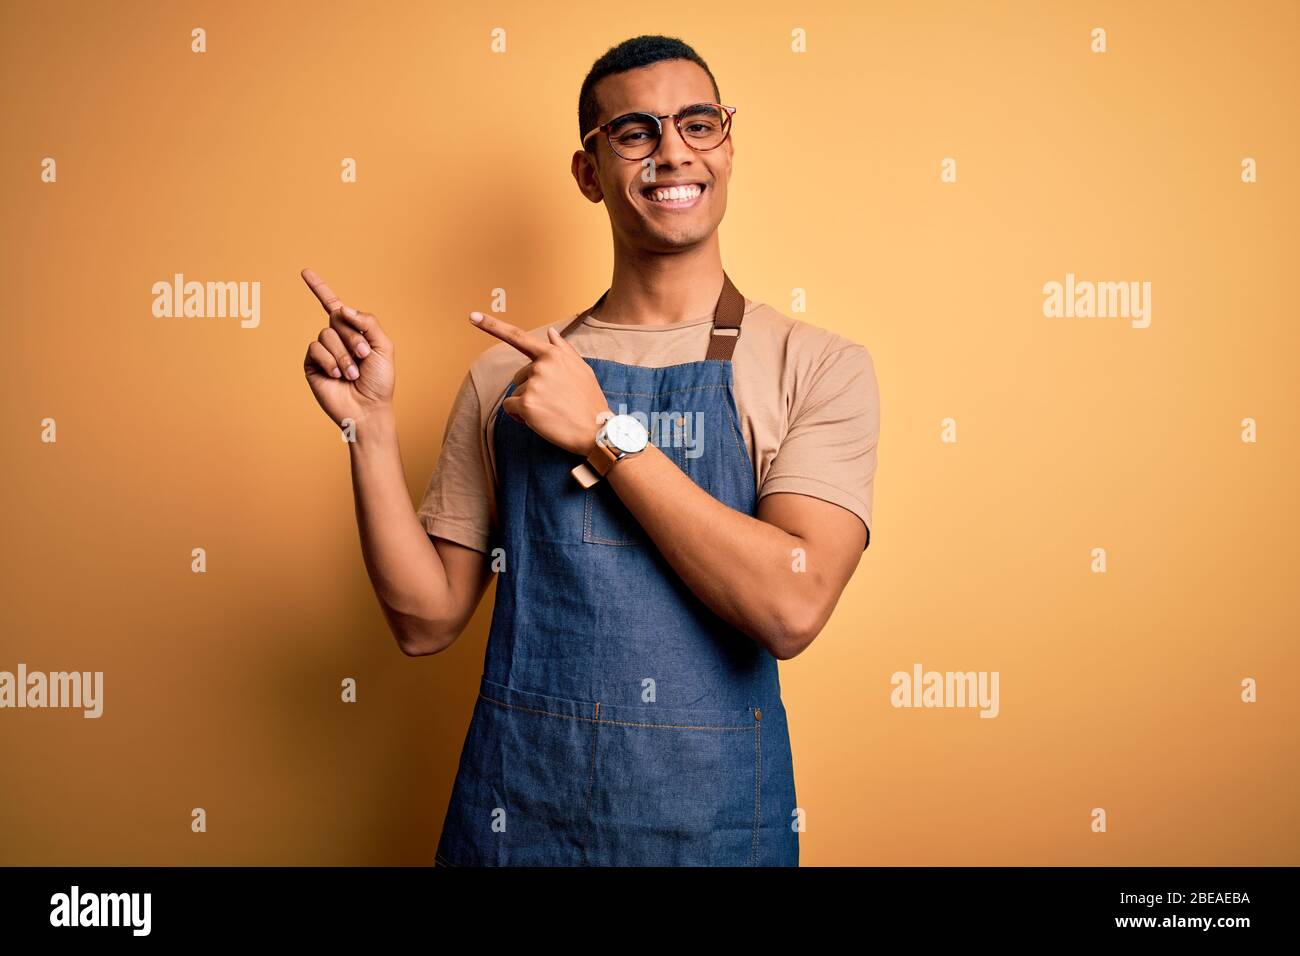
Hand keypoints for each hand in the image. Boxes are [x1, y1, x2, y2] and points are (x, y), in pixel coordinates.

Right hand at [300, 268, 394, 425]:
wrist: (367, 408)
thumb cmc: (379, 381)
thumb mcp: (383, 347)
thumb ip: (368, 322)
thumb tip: (343, 308)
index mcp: (354, 331)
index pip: (334, 305)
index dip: (319, 288)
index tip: (305, 271)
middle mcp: (336, 338)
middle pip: (337, 318)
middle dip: (353, 338)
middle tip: (364, 357)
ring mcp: (323, 351)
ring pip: (326, 334)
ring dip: (343, 355)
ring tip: (351, 374)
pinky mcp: (312, 364)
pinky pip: (315, 348)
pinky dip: (329, 361)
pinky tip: (337, 376)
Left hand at [469, 310, 611, 456]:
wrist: (596, 430)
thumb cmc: (590, 400)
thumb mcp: (582, 370)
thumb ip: (563, 350)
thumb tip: (550, 332)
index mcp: (553, 354)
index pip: (518, 337)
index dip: (492, 326)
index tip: (472, 316)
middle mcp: (541, 366)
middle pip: (519, 377)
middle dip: (531, 389)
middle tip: (554, 402)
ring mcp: (533, 384)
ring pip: (516, 394)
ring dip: (528, 404)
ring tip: (551, 412)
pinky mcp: (527, 404)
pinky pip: (510, 408)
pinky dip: (519, 416)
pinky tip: (540, 420)